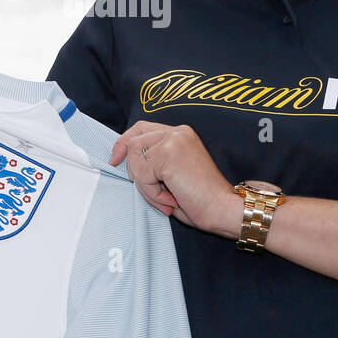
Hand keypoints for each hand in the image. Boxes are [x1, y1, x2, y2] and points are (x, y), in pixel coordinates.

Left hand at [109, 121, 236, 236]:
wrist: (222, 209)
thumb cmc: (201, 198)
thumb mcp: (173, 173)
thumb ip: (154, 160)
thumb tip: (124, 160)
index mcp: (180, 133)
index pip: (141, 128)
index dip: (124, 142)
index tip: (115, 159)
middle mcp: (177, 132)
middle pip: (133, 143)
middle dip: (135, 172)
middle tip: (155, 192)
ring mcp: (172, 141)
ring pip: (135, 161)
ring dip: (146, 186)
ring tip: (167, 197)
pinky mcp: (168, 154)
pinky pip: (143, 176)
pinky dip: (152, 194)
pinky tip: (171, 199)